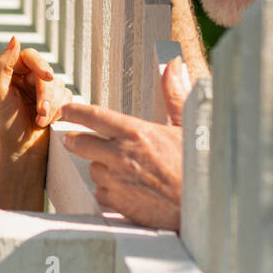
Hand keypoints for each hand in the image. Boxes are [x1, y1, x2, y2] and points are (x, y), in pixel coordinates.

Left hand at [0, 36, 70, 166]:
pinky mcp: (56, 104)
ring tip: (42, 122)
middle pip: (46, 72)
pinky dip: (60, 110)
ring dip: (52, 105)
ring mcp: (42, 93)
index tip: (46, 77)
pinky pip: (67, 97)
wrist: (23, 155)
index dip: (40, 64)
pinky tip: (49, 124)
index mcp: (10, 76)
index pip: (29, 56)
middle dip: (45, 93)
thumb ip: (3, 65)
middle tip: (41, 112)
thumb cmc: (6, 128)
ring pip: (59, 85)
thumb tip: (15, 38)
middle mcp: (26, 81)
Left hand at [59, 56, 191, 228]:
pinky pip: (102, 194)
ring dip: (101, 167)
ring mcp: (117, 182)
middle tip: (74, 138)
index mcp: (137, 133)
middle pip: (81, 143)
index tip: (65, 110)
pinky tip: (129, 190)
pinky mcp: (119, 205)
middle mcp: (121, 156)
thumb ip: (174, 96)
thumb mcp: (190, 126)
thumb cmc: (202, 166)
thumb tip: (172, 65)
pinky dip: (110, 191)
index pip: (95, 116)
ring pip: (93, 170)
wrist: (208, 207)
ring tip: (121, 168)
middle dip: (75, 139)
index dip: (75, 111)